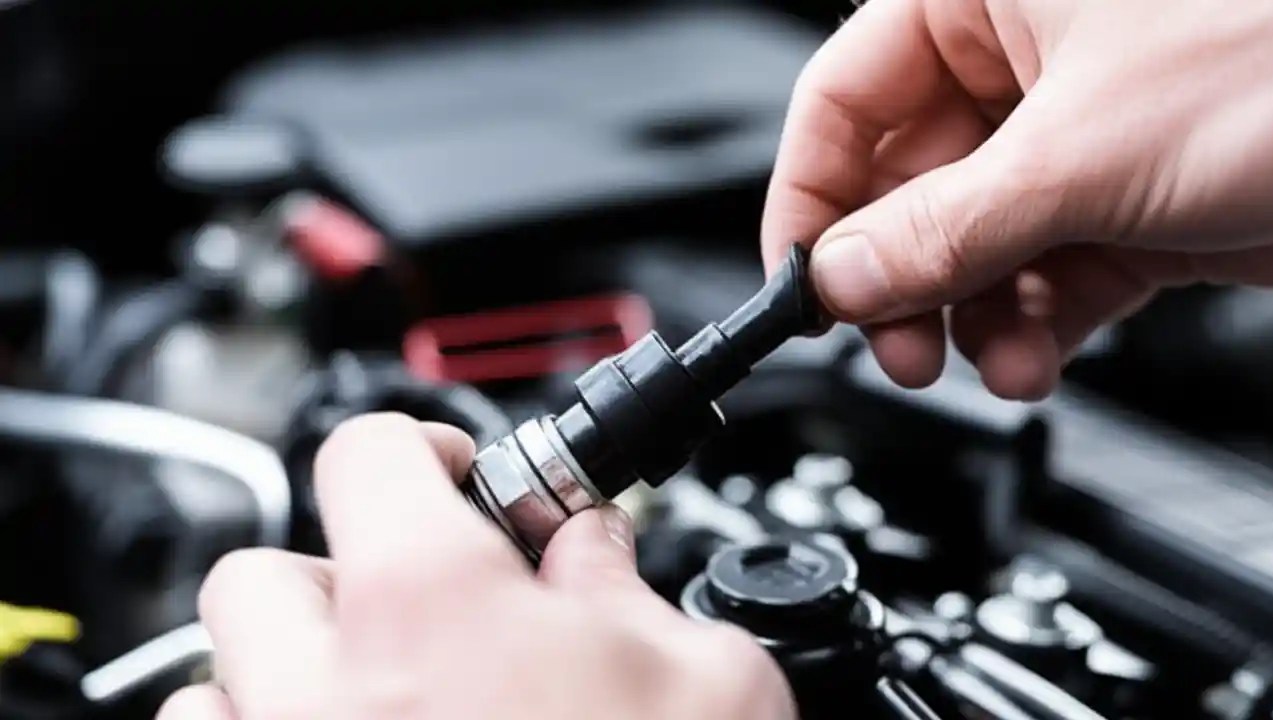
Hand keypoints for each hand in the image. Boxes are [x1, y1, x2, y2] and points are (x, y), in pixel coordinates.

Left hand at [156, 413, 793, 719]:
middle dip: (344, 577)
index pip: (369, 453)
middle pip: (267, 572)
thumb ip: (631, 586)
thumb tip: (592, 548)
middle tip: (427, 616)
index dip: (420, 452)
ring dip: (289, 677)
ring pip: (218, 682)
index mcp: (432, 604)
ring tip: (383, 706)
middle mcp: (323, 688)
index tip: (456, 479)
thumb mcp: (706, 682)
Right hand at [762, 0, 1272, 398]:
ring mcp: (1083, 130)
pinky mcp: (1134, 194)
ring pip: (975, 240)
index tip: (800, 284)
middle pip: (906, 183)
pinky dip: (1034, 325)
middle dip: (897, 278)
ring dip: (968, 316)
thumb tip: (838, 276)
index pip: (845, 99)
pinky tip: (1035, 360)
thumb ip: (939, 227)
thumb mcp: (1083, 154)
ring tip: (979, 364)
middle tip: (892, 345)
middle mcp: (1026, 57)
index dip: (809, 199)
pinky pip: (1046, 268)